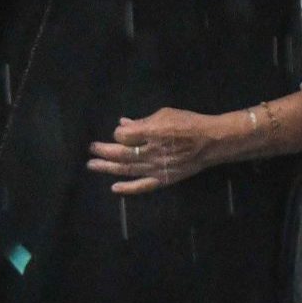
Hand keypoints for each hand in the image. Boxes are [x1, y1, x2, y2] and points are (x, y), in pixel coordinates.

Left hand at [87, 107, 227, 195]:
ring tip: (91, 165)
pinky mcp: (163, 179)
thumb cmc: (187, 123)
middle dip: (103, 151)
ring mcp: (156, 168)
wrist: (211, 142)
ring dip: (107, 168)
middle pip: (120, 153)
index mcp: (150, 132)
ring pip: (127, 169)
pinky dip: (128, 188)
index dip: (117, 134)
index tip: (118, 132)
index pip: (123, 135)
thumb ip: (141, 121)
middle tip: (90, 150)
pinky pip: (143, 186)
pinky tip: (114, 188)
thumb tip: (123, 123)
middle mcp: (151, 151)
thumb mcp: (164, 114)